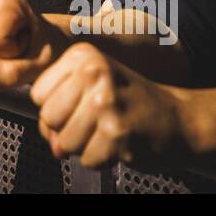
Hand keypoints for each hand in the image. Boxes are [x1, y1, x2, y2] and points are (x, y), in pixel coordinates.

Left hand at [29, 42, 189, 168]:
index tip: (76, 106)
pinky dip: (100, 158)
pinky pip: (86, 159)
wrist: (178, 119)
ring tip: (106, 131)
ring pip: (65, 142)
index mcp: (83, 56)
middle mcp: (93, 74)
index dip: (53, 108)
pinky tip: (118, 142)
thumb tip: (52, 144)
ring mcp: (105, 103)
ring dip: (84, 146)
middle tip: (93, 122)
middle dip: (66, 129)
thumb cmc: (131, 102)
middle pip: (48, 117)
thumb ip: (61, 109)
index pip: (37, 93)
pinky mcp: (117, 133)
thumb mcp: (92, 88)